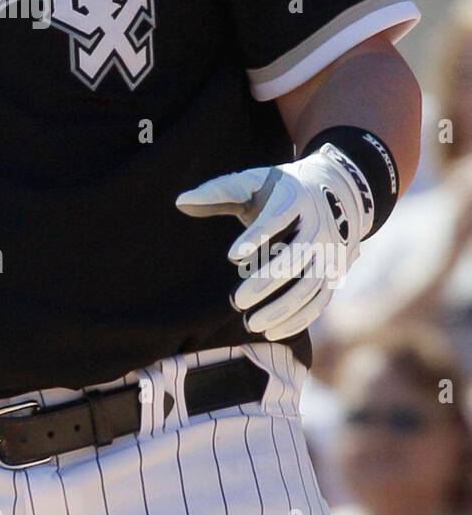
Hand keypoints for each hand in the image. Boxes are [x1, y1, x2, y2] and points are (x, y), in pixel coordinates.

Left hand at [175, 147, 370, 340]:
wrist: (336, 192)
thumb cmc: (279, 191)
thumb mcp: (252, 182)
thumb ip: (217, 193)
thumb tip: (179, 202)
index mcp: (294, 198)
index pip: (277, 217)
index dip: (257, 236)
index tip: (232, 256)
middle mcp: (317, 225)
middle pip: (295, 257)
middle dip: (266, 281)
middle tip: (236, 301)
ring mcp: (329, 251)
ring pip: (309, 284)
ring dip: (282, 307)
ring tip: (250, 324)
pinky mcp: (333, 272)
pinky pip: (319, 299)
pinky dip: (298, 318)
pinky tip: (271, 332)